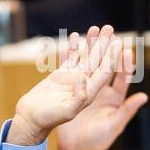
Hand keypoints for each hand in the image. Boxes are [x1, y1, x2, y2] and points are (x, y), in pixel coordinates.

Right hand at [7, 26, 132, 145]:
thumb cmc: (49, 120)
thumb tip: (84, 77)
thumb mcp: (68, 113)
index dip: (112, 57)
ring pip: (85, 57)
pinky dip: (73, 48)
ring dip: (91, 43)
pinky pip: (70, 59)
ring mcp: (73, 79)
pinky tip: (76, 36)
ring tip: (96, 28)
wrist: (31, 121)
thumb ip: (78, 97)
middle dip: (105, 45)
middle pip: (98, 61)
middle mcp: (85, 85)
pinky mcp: (60, 76)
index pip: (105, 72)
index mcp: (91, 93)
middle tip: (110, 28)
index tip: (119, 43)